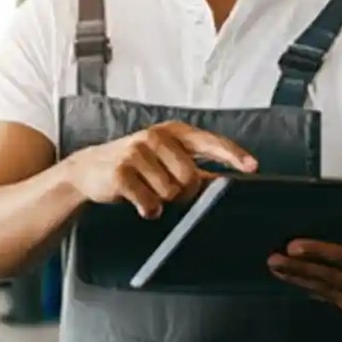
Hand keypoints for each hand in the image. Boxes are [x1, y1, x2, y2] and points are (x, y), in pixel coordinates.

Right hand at [66, 121, 256, 218]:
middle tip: (167, 191)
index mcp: (173, 132)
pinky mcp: (121, 172)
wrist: (89, 169)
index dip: (232, 155)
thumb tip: (227, 181)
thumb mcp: (166, 158)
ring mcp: (137, 153)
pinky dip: (147, 209)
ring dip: (162, 201)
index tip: (252, 167)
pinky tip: (137, 201)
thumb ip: (196, 167)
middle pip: (191, 178)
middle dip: (183, 193)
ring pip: (170, 193)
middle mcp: (156, 137)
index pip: (209, 142)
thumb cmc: (135, 164)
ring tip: (147, 191)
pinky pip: (150, 203)